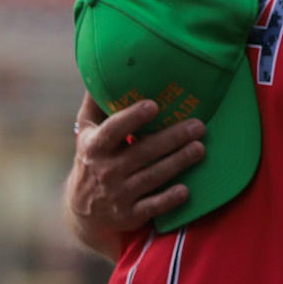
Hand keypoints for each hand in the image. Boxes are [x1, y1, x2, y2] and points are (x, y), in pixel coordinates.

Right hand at [69, 95, 206, 245]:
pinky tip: (186, 190)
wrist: (82, 211)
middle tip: (198, 125)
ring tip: (200, 148)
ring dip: (178, 162)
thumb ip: (96, 104)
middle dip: (172, 138)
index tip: (154, 105)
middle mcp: (105, 171)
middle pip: (142, 152)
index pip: (112, 131)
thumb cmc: (92, 160)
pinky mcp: (129, 215)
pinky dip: (169, 199)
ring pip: (153, 176)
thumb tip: (102, 68)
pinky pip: (153, 206)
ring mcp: (117, 195)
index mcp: (94, 147)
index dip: (132, 118)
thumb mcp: (86, 133)